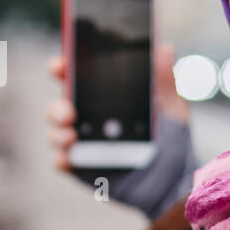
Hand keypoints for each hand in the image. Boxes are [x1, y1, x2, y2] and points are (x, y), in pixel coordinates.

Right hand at [46, 43, 189, 170]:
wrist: (173, 180)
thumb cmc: (172, 140)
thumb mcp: (172, 108)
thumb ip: (164, 81)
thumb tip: (166, 49)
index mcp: (104, 96)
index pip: (77, 76)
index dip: (63, 67)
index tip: (60, 66)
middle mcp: (88, 116)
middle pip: (60, 104)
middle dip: (57, 106)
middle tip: (69, 113)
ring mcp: (82, 142)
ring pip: (56, 131)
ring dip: (57, 132)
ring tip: (72, 135)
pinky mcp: (81, 166)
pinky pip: (62, 161)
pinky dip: (62, 158)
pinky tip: (69, 158)